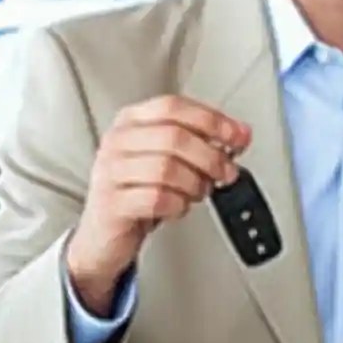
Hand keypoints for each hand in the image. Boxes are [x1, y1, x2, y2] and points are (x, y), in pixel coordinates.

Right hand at [65, 95, 250, 315]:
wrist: (103, 235)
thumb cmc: (138, 192)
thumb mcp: (168, 160)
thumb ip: (200, 144)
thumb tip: (239, 135)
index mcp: (132, 121)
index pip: (174, 107)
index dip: (211, 120)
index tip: (238, 136)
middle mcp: (117, 141)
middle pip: (174, 137)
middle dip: (210, 157)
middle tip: (226, 172)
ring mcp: (110, 172)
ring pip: (166, 169)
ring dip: (194, 184)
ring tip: (198, 192)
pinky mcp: (111, 203)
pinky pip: (156, 199)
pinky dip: (178, 205)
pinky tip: (178, 207)